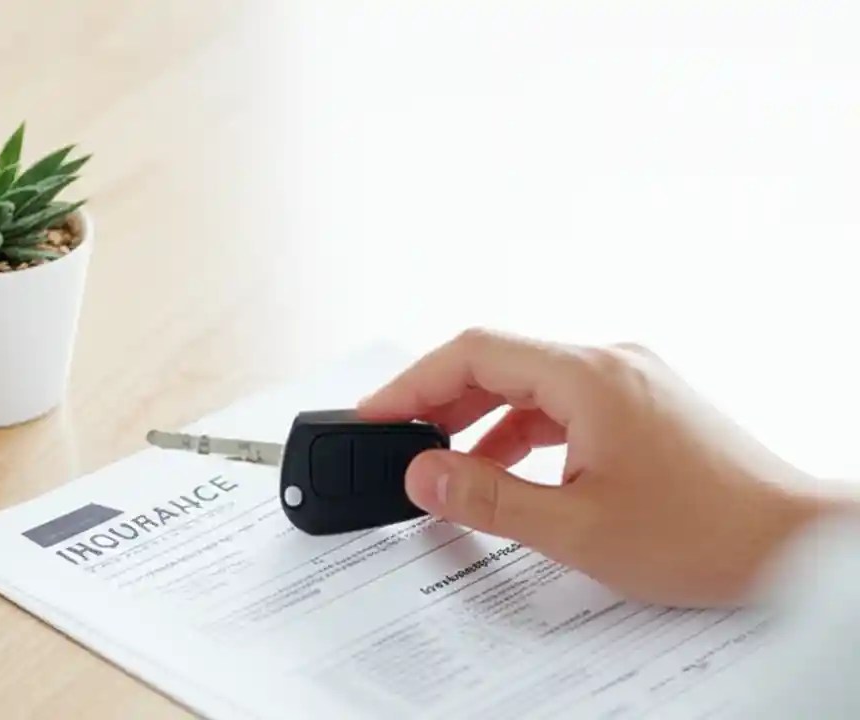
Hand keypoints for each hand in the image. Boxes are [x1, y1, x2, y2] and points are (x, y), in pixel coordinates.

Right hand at [358, 328, 842, 606]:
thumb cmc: (706, 534)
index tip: (374, 414)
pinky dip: (523, 432)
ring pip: (530, 385)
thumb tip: (422, 475)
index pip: (473, 352)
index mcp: (588, 376)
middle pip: (498, 362)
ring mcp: (631, 379)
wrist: (794, 541)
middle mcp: (610, 362)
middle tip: (397, 443)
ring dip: (481, 421)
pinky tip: (507, 471)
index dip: (411, 382)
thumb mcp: (575, 528)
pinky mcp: (643, 402)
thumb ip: (486, 498)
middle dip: (440, 403)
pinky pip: (563, 404)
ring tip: (446, 467)